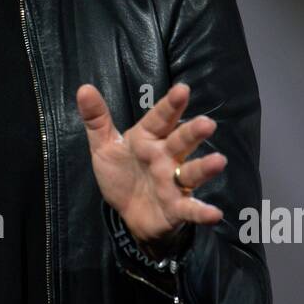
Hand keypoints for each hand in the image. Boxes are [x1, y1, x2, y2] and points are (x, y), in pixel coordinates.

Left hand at [76, 81, 224, 248]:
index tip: (182, 90)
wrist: (127, 214)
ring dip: (204, 168)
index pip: (160, 118)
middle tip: (207, 123)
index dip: (171, 105)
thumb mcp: (104, 147)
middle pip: (181, 142)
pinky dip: (201, 211)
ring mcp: (173, 182)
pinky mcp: (176, 207)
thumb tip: (84, 89)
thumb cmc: (122, 174)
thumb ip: (97, 119)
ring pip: (191, 172)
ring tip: (218, 161)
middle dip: (193, 133)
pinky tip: (214, 213)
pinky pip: (190, 209)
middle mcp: (166, 157)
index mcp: (148, 139)